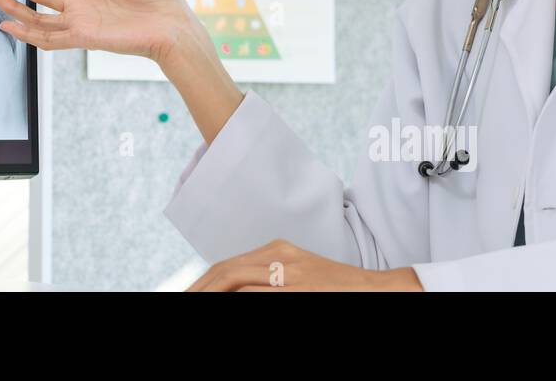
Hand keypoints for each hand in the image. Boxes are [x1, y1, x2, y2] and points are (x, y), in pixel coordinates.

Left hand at [186, 239, 423, 290]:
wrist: (375, 288)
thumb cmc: (336, 288)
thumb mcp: (298, 277)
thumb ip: (268, 281)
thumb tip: (235, 291)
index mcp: (277, 250)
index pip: (228, 265)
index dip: (203, 282)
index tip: (187, 294)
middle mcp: (279, 255)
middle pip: (225, 270)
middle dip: (198, 287)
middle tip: (180, 300)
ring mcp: (289, 271)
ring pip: (235, 278)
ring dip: (210, 293)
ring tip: (192, 302)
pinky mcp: (299, 287)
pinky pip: (257, 292)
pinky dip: (236, 300)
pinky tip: (222, 305)